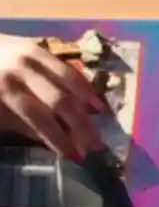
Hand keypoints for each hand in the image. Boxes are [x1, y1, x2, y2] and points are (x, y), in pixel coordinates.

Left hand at [0, 35, 102, 159]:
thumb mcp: (0, 115)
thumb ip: (26, 125)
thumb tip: (61, 140)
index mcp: (7, 91)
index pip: (40, 120)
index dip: (60, 140)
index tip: (76, 158)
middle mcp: (21, 72)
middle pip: (61, 101)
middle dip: (81, 126)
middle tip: (96, 145)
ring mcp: (32, 57)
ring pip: (69, 82)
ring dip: (88, 106)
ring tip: (100, 123)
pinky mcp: (39, 49)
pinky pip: (68, 69)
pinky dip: (84, 86)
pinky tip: (94, 101)